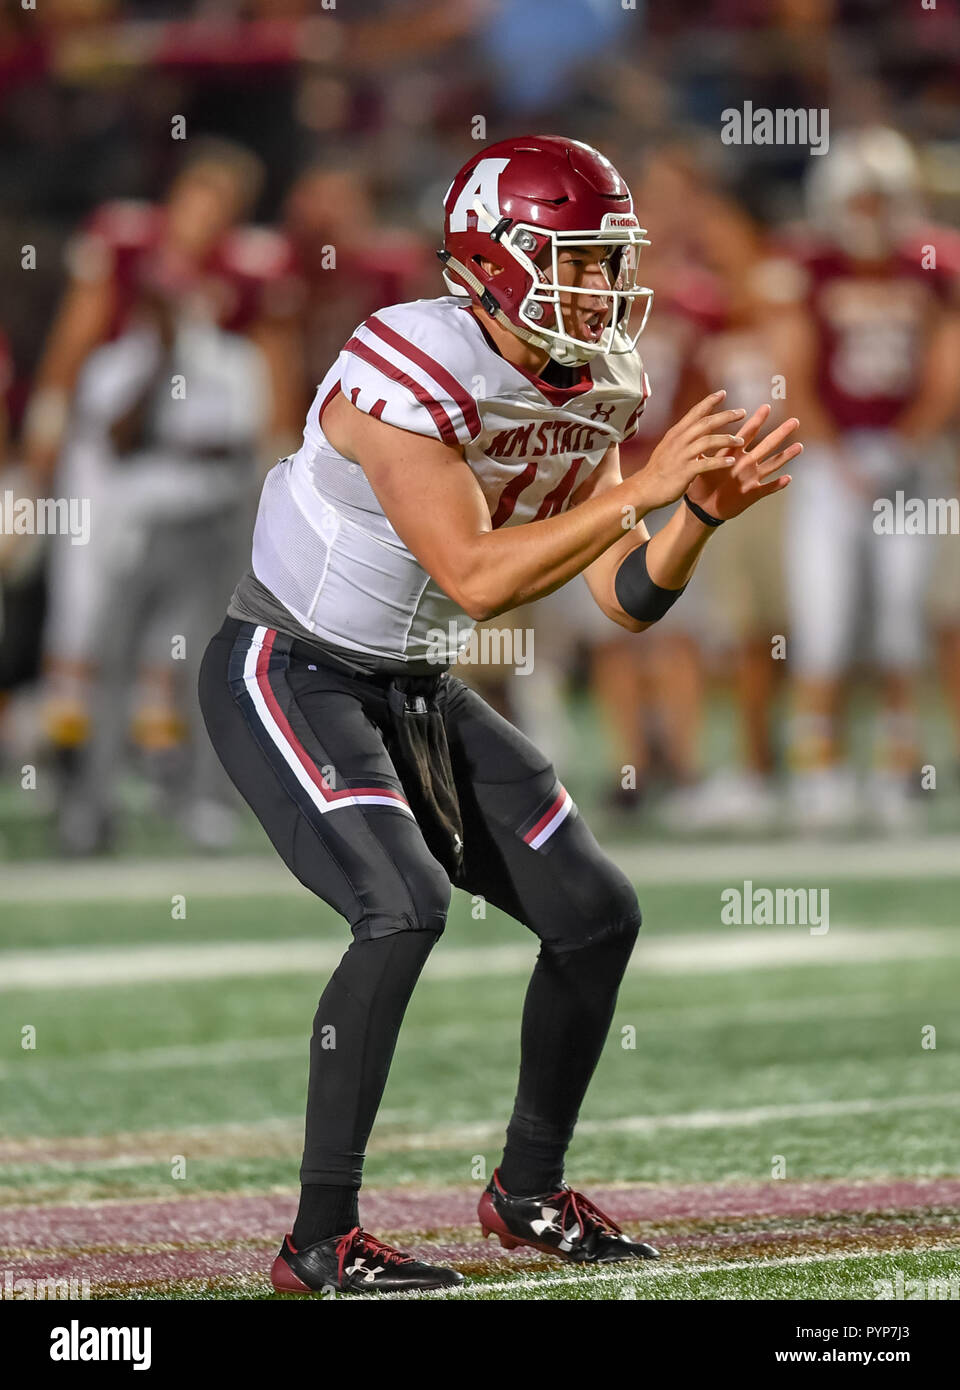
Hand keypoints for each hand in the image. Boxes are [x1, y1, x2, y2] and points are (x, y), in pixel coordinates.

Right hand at [633, 390, 748, 513]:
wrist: (645, 489)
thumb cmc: (659, 470)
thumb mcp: (668, 447)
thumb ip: (682, 438)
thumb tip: (694, 429)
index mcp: (676, 434)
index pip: (695, 412)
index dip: (709, 401)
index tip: (722, 393)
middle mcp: (679, 441)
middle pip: (706, 423)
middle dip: (726, 416)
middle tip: (742, 412)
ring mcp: (682, 456)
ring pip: (708, 441)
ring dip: (727, 439)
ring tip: (741, 440)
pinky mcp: (685, 471)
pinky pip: (707, 464)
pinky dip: (720, 462)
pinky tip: (732, 461)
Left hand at [685, 404, 801, 520]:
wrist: (702, 508)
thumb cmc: (701, 485)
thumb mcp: (701, 465)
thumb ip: (702, 452)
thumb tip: (694, 435)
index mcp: (734, 454)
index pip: (747, 433)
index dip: (757, 421)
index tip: (767, 406)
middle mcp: (746, 463)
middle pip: (767, 445)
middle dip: (780, 433)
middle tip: (795, 421)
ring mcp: (752, 478)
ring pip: (772, 464)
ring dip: (786, 456)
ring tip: (799, 446)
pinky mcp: (753, 494)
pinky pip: (767, 488)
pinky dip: (777, 484)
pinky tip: (788, 478)